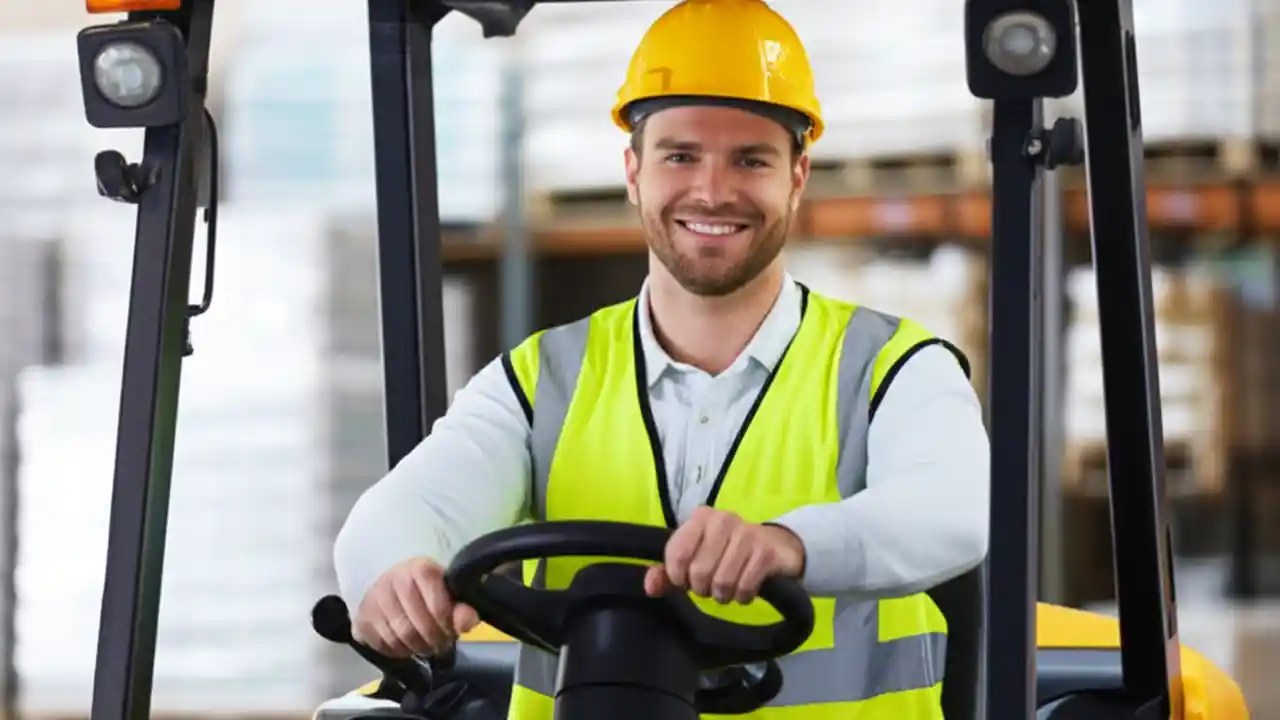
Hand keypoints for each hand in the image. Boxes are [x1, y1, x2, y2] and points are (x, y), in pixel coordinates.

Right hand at [352, 557, 480, 657]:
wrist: (394, 586)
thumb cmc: (427, 591)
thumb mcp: (449, 595)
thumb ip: (462, 609)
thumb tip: (468, 623)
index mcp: (420, 568)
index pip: (437, 606)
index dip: (446, 625)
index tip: (451, 632)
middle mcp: (393, 579)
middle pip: (415, 627)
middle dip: (431, 641)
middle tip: (439, 645)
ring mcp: (373, 598)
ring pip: (398, 638)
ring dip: (415, 648)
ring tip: (425, 645)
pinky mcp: (361, 616)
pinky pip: (381, 644)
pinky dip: (397, 651)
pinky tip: (406, 644)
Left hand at [643, 507, 805, 603]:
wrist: (776, 548)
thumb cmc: (727, 553)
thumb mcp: (694, 559)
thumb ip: (667, 574)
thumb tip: (650, 588)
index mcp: (701, 517)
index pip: (676, 555)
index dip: (678, 578)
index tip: (687, 580)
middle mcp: (723, 520)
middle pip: (699, 573)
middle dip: (703, 588)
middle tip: (712, 584)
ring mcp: (747, 534)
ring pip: (722, 582)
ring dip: (724, 595)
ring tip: (728, 587)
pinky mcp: (766, 552)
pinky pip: (744, 587)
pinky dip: (743, 596)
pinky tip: (746, 588)